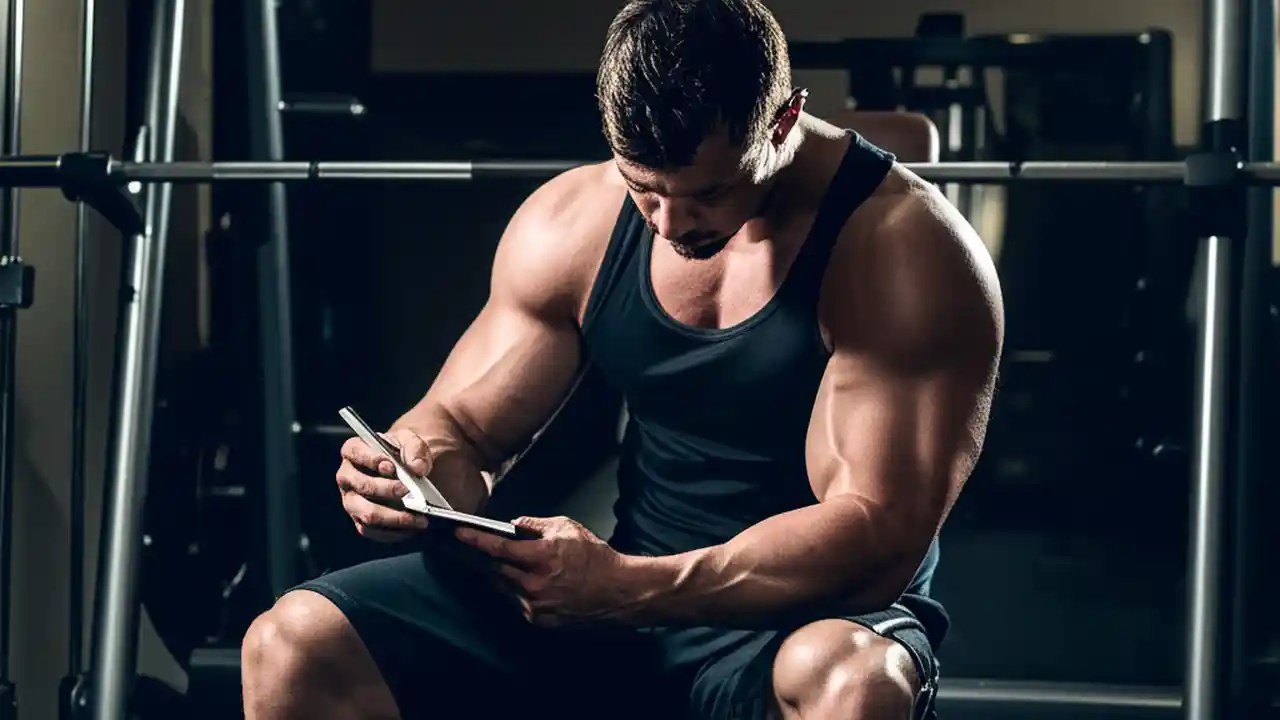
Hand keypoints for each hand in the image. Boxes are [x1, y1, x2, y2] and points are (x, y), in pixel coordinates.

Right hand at [336, 428, 431, 541]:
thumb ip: (415, 449)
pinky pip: (371, 530)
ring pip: (366, 513)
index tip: (391, 466)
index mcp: (353, 451)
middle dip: (387, 490)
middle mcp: (346, 476)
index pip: (355, 453)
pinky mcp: (359, 519)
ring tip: (417, 518)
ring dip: (393, 517)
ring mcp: (351, 500)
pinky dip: (392, 532)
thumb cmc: (402, 452)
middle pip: (362, 486)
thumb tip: (417, 468)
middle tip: (408, 491)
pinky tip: (411, 528)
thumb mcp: (410, 441)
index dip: (372, 460)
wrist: (404, 468)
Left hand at [454, 516, 629, 626]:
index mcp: (541, 557)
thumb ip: (537, 524)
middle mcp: (534, 583)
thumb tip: (515, 524)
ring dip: (500, 574)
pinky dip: (516, 590)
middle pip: (494, 569)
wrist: (617, 591)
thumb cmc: (596, 558)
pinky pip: (517, 602)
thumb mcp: (568, 528)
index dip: (475, 540)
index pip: (498, 548)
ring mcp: (535, 604)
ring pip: (503, 587)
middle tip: (473, 549)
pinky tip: (526, 582)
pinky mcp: (539, 619)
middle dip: (483, 558)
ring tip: (504, 563)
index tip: (459, 534)